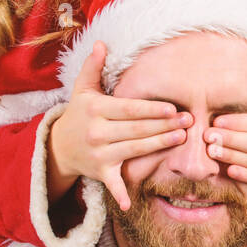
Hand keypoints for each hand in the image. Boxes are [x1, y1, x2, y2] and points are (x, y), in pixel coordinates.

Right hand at [46, 41, 192, 210]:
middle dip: (164, 126)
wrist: (58, 147)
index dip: (152, 109)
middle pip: (136, 129)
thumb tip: (101, 43)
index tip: (173, 108)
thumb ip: (93, 66)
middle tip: (189, 120)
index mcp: (96, 110)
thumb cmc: (79, 114)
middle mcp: (97, 132)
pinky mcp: (99, 172)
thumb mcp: (82, 89)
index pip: (130, 109)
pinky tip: (132, 204)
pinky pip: (112, 184)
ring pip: (134, 149)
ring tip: (183, 138)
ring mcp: (98, 154)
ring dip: (160, 146)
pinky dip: (120, 195)